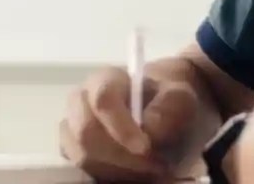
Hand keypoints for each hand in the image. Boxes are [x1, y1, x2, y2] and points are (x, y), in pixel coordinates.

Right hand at [59, 64, 200, 181]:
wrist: (164, 118)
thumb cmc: (168, 104)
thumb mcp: (180, 99)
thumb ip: (168, 108)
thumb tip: (147, 129)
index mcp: (104, 80)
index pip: (102, 100)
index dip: (121, 127)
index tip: (145, 148)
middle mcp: (80, 102)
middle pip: (85, 132)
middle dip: (121, 155)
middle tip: (153, 165)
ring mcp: (73, 129)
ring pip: (83, 157)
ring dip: (118, 170)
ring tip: (149, 170)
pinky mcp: (75, 154)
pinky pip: (83, 171)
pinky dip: (110, 177)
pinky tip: (133, 175)